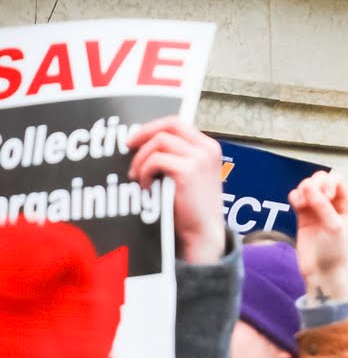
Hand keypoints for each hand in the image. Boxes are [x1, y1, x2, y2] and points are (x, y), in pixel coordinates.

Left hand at [127, 118, 225, 265]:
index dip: (154, 127)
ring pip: (160, 141)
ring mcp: (199, 158)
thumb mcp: (191, 177)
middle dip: (144, 132)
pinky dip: (145, 172)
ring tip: (137, 177)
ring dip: (142, 158)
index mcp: (209, 148)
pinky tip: (146, 188)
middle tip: (127, 146)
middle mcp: (207, 149)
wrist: (203, 234)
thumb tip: (146, 146)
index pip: (178, 123)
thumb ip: (178, 159)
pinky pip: (156, 160)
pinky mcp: (187, 171)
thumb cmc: (191, 209)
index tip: (136, 139)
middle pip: (170, 125)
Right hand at [290, 171, 347, 303]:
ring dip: (302, 190)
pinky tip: (296, 205)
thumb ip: (322, 205)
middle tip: (310, 197)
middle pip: (321, 179)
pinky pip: (297, 197)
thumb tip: (307, 186)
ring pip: (307, 186)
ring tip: (301, 203)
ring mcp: (318, 208)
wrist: (321, 271)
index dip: (328, 183)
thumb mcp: (333, 226)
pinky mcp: (304, 215)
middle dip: (314, 184)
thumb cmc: (334, 251)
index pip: (336, 180)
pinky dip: (295, 197)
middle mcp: (333, 203)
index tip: (325, 196)